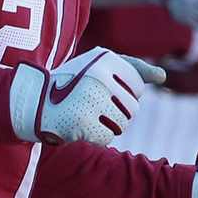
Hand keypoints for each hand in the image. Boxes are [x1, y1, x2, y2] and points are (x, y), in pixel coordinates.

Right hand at [9, 48, 167, 146]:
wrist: (34, 101)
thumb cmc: (73, 83)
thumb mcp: (99, 66)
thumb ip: (133, 69)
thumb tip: (162, 76)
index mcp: (106, 58)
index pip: (139, 86)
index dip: (124, 93)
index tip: (103, 89)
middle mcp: (100, 76)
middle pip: (133, 107)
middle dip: (117, 111)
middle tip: (92, 105)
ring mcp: (91, 100)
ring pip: (122, 124)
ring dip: (107, 125)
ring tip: (87, 114)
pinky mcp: (82, 122)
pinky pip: (107, 138)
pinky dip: (96, 136)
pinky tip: (80, 126)